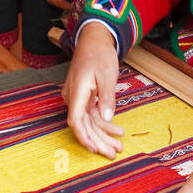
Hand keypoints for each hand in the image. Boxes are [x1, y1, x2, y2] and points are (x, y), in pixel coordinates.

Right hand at [62, 21, 123, 160]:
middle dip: (99, 141)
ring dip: (103, 134)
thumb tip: (107, 118)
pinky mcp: (83, 97)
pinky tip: (116, 131)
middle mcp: (73, 97)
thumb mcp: (107, 75)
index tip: (94, 149)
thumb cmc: (99, 54)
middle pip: (84, 125)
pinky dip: (103, 123)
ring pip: (89, 122)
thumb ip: (107, 97)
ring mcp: (77, 97)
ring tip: (118, 146)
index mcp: (77, 91)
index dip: (84, 137)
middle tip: (113, 153)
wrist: (93, 39)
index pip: (76, 120)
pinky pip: (91, 114)